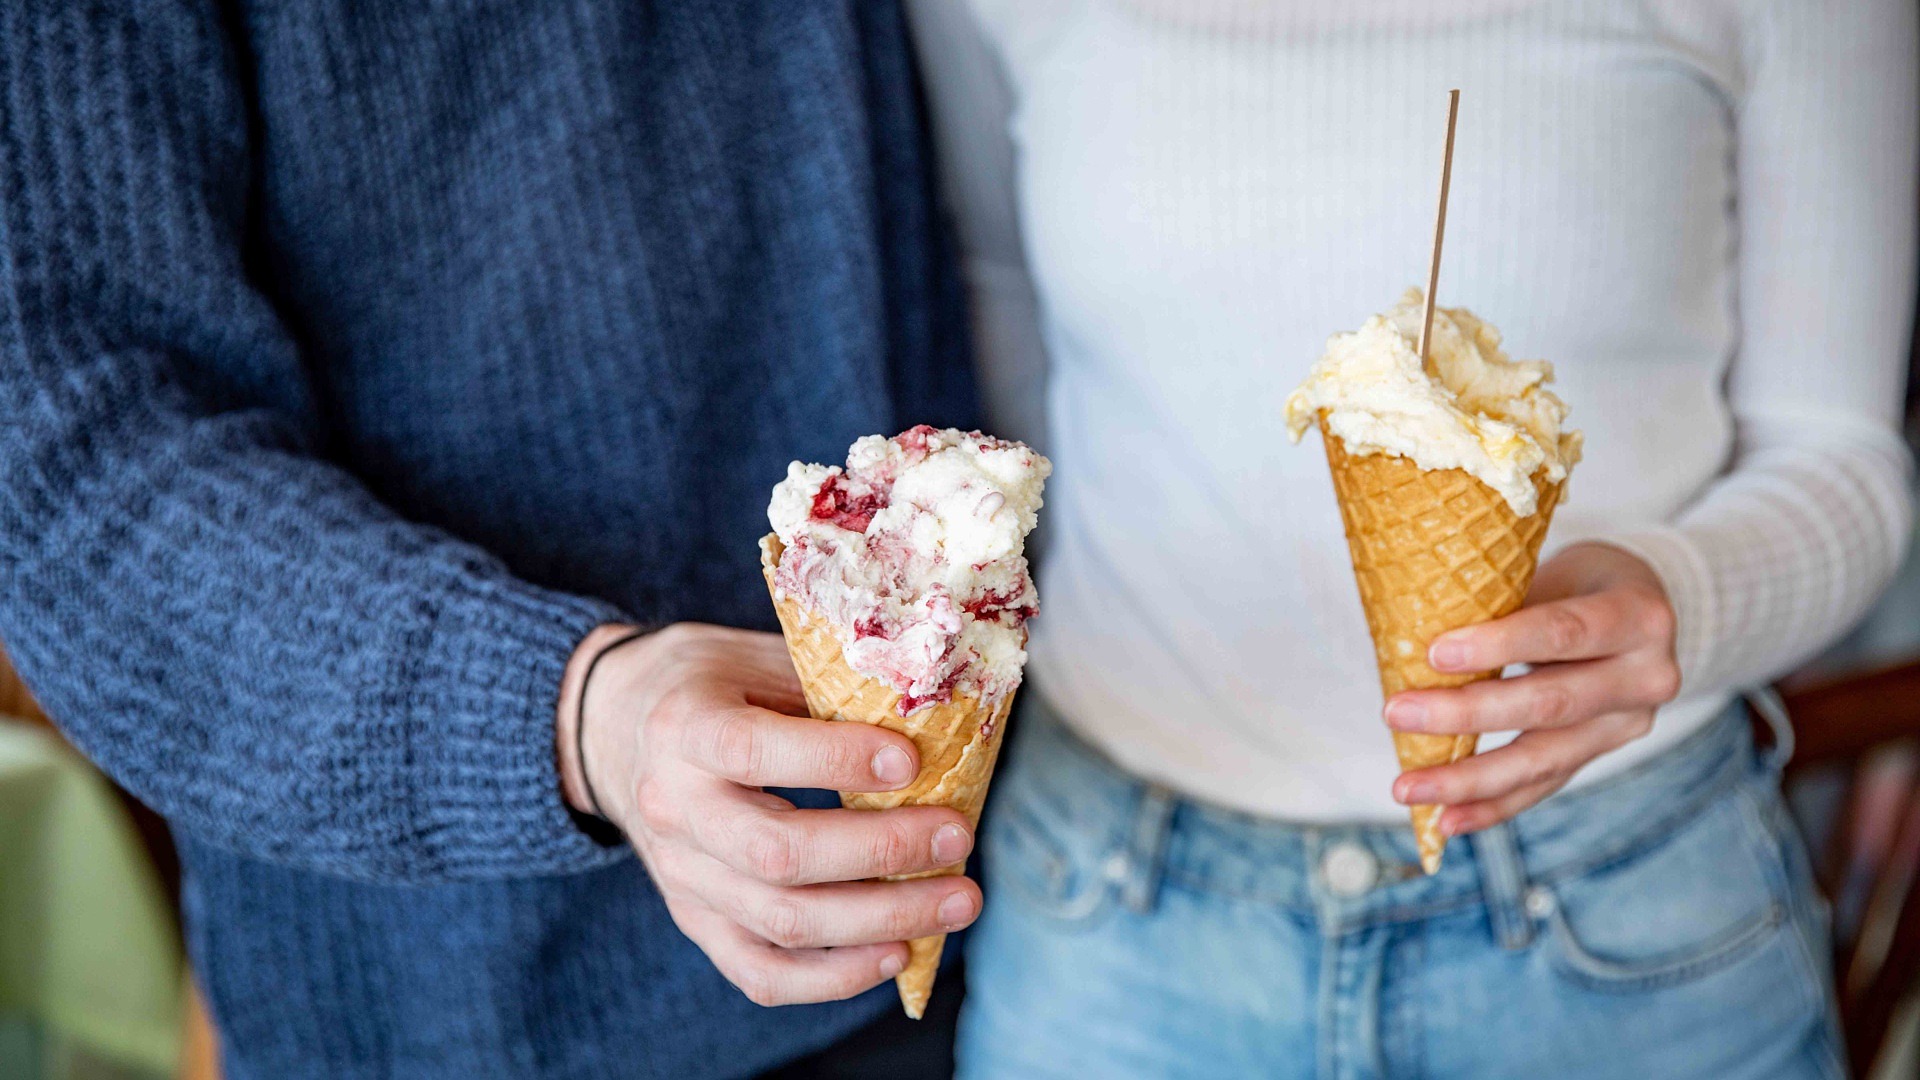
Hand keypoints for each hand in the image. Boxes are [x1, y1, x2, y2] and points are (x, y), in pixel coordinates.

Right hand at [555, 623, 980, 1006]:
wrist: (613, 728)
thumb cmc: (709, 683)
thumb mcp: (756, 655)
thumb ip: (828, 684)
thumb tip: (934, 713)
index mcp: (685, 726)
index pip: (753, 752)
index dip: (835, 761)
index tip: (911, 761)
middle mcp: (674, 807)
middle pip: (778, 854)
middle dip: (883, 851)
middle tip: (959, 837)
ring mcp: (681, 875)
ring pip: (780, 923)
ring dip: (881, 920)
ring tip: (957, 901)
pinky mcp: (694, 919)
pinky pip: (761, 972)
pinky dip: (834, 977)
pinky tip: (898, 954)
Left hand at [1381, 543, 1680, 837]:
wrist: (1641, 610)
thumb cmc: (1580, 582)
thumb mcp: (1554, 572)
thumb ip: (1503, 603)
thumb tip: (1411, 634)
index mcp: (1638, 617)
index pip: (1563, 633)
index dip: (1498, 644)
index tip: (1433, 653)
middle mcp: (1647, 677)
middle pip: (1548, 703)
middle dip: (1466, 714)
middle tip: (1396, 713)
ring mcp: (1628, 724)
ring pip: (1543, 759)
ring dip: (1468, 778)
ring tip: (1407, 787)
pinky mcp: (1602, 753)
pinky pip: (1544, 784)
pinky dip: (1492, 805)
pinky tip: (1447, 820)